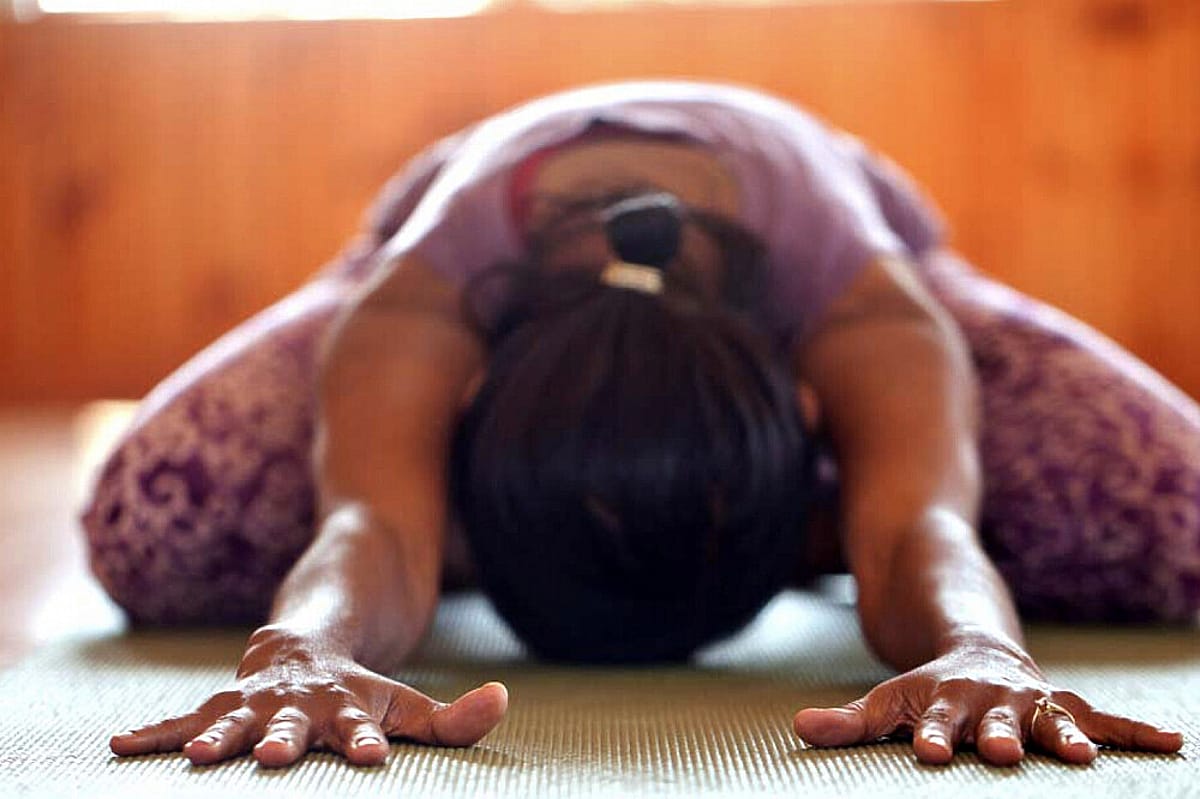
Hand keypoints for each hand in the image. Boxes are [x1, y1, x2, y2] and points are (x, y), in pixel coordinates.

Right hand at [110, 626, 507, 767]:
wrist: (309, 641)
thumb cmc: (362, 692)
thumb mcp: (409, 705)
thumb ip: (456, 719)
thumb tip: (503, 704)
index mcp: (346, 709)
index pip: (361, 729)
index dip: (365, 741)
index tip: (370, 758)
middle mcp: (298, 706)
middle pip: (290, 727)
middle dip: (280, 741)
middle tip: (271, 758)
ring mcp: (255, 704)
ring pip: (230, 721)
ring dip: (213, 736)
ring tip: (192, 754)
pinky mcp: (221, 707)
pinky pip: (181, 719)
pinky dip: (152, 732)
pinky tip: (117, 746)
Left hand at [793, 641, 1182, 765]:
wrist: (976, 652)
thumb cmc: (928, 692)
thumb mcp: (887, 702)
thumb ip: (849, 721)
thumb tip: (799, 727)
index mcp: (946, 704)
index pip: (935, 724)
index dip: (932, 737)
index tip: (928, 751)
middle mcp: (991, 703)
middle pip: (994, 723)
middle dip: (998, 737)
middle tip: (1002, 753)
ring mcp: (1030, 703)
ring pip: (1051, 720)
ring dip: (1065, 737)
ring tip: (1081, 756)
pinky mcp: (1062, 708)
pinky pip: (1103, 718)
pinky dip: (1135, 730)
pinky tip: (1171, 743)